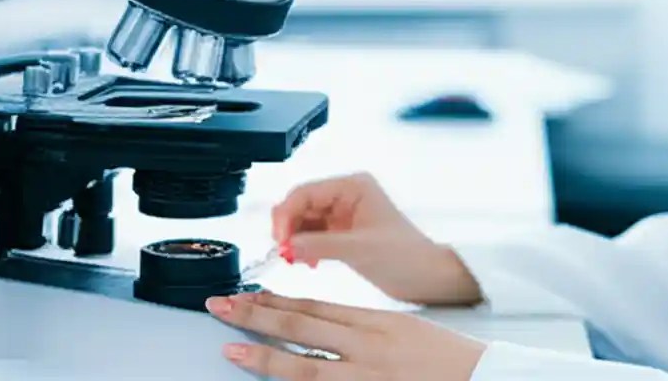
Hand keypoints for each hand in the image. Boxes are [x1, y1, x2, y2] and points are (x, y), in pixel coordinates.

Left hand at [206, 290, 485, 379]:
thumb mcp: (403, 330)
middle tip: (218, 308)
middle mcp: (371, 349)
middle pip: (303, 329)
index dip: (274, 302)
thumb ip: (360, 328)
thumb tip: (319, 326)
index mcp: (378, 323)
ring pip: (308, 369)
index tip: (243, 296)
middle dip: (256, 317)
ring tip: (231, 350)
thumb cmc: (448, 361)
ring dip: (265, 359)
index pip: (315, 308)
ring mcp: (371, 379)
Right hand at [271, 172, 480, 304]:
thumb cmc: (407, 256)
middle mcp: (346, 196)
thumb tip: (286, 246)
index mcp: (353, 186)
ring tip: (295, 259)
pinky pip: (311, 236)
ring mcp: (342, 215)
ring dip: (295, 240)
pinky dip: (304, 248)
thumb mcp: (360, 249)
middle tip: (282, 251)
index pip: (306, 192)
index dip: (287, 214)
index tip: (279, 239)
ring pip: (303, 221)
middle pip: (300, 205)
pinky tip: (307, 262)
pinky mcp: (341, 234)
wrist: (428, 279)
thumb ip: (319, 245)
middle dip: (288, 228)